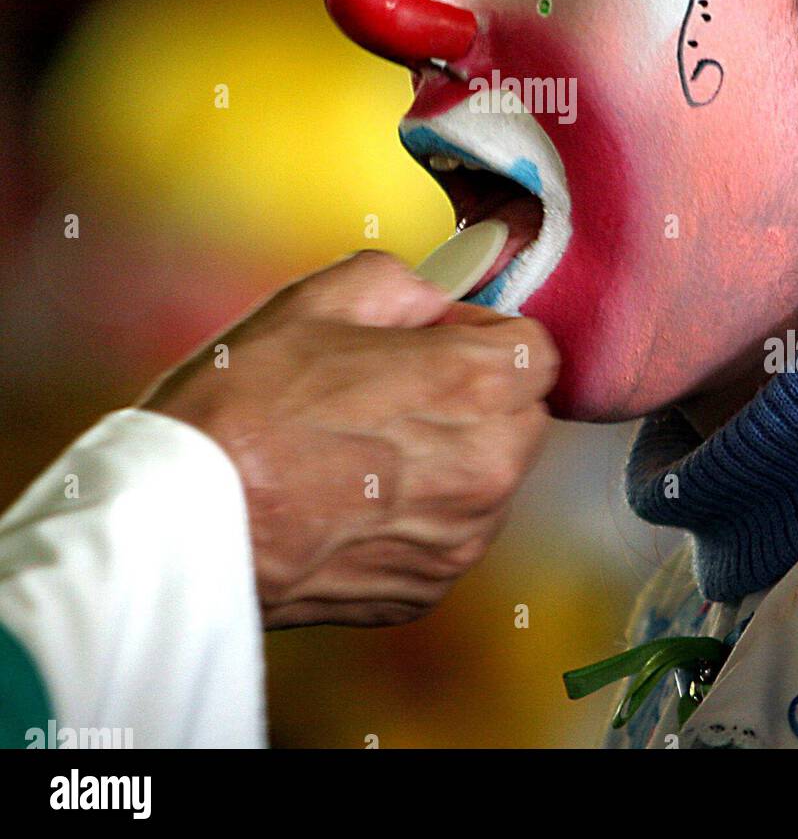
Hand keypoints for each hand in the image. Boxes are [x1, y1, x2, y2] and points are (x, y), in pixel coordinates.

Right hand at [140, 251, 558, 627]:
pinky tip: (357, 497)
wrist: (185, 522)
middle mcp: (486, 467)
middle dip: (480, 396)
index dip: (487, 334)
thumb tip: (434, 300)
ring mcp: (460, 537)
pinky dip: (422, 515)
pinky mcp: (428, 588)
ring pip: (492, 478)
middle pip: (523, 415)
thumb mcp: (318, 299)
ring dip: (454, 456)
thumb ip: (402, 284)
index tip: (443, 340)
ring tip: (368, 448)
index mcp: (472, 384)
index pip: (537, 350)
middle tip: (400, 390)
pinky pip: (452, 533)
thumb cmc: (244, 409)